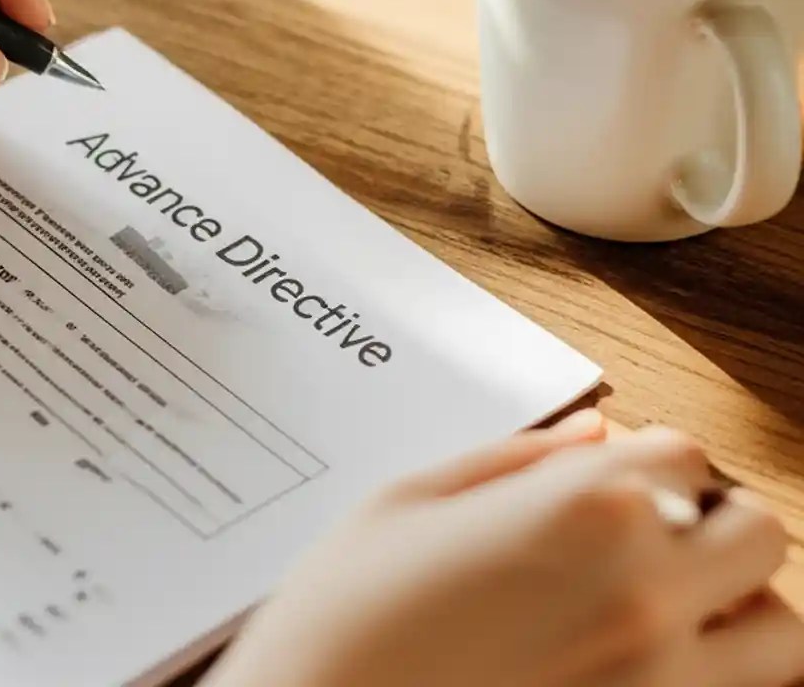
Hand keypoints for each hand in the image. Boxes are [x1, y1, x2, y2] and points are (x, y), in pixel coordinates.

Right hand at [205, 412, 803, 686]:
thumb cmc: (337, 624)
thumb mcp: (403, 503)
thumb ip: (511, 459)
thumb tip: (593, 434)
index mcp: (579, 508)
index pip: (686, 450)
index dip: (651, 458)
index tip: (620, 479)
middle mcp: (641, 591)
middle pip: (759, 532)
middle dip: (713, 523)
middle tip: (652, 539)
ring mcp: (656, 680)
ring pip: (782, 634)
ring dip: (740, 609)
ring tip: (668, 608)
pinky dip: (713, 674)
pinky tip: (640, 660)